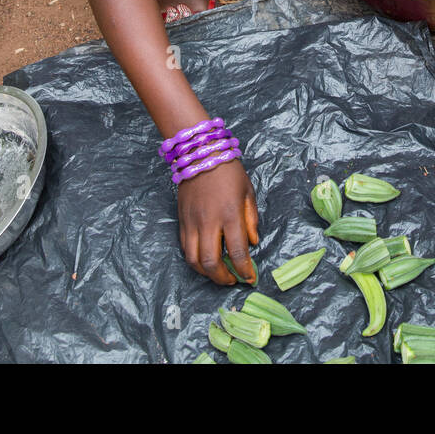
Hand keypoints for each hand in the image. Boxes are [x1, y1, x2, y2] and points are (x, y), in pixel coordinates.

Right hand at [176, 159, 259, 284]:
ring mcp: (192, 222)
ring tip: (218, 274)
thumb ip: (251, 220)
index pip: (237, 251)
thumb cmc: (228, 171)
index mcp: (230, 214)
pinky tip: (204, 261)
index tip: (249, 277)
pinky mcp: (181, 220)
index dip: (244, 270)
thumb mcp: (248, 192)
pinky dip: (194, 260)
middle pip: (211, 262)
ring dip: (206, 273)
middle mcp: (209, 222)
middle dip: (223, 278)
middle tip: (232, 280)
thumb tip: (253, 243)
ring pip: (193, 260)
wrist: (199, 153)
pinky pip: (184, 248)